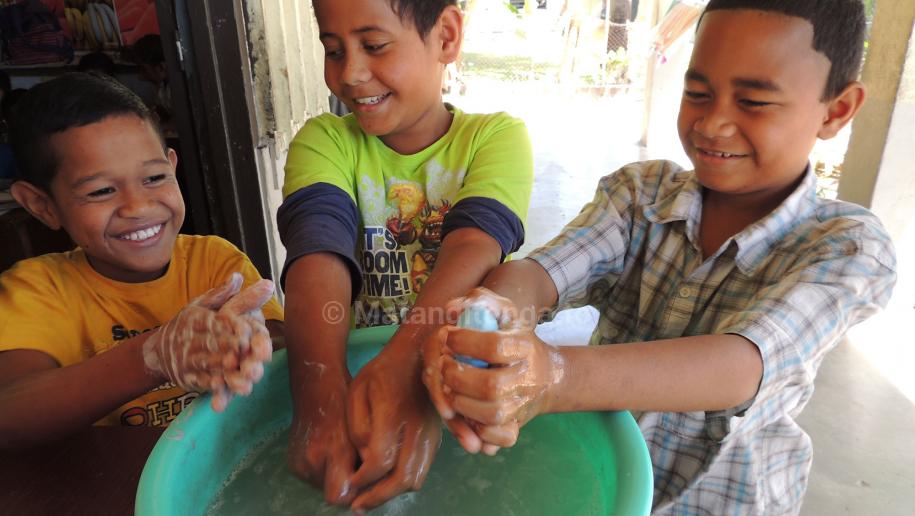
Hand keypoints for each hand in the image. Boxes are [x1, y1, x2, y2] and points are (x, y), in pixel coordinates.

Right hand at [142, 273, 274, 411]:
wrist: (157, 352)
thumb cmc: (188, 325)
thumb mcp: (201, 306)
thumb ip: (222, 293)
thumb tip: (239, 275)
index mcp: (195, 318)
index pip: (214, 321)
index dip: (231, 325)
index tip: (247, 328)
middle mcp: (189, 338)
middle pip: (210, 342)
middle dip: (228, 345)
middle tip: (245, 347)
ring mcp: (186, 359)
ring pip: (205, 362)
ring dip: (219, 365)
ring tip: (234, 365)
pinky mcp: (186, 377)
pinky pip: (198, 381)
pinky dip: (208, 384)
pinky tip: (219, 386)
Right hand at [287, 374, 357, 505]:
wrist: (317, 389)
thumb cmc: (348, 406)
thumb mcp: (365, 431)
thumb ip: (367, 461)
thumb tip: (372, 487)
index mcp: (334, 450)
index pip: (339, 498)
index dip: (354, 494)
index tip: (365, 482)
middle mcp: (312, 461)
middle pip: (332, 495)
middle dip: (346, 485)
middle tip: (357, 465)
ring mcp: (299, 463)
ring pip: (323, 486)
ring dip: (335, 478)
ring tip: (343, 455)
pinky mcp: (292, 463)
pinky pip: (313, 477)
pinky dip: (324, 470)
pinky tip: (330, 451)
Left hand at [346, 346, 441, 511]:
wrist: (418, 355)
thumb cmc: (382, 371)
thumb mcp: (357, 391)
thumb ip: (357, 426)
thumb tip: (364, 458)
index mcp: (394, 415)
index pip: (379, 461)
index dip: (362, 479)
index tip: (349, 484)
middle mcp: (416, 429)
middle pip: (402, 478)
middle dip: (378, 497)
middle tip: (358, 506)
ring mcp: (430, 434)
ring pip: (416, 478)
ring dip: (392, 493)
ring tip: (370, 497)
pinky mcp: (435, 438)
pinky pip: (422, 469)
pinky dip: (404, 481)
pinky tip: (386, 481)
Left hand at [423, 288, 562, 450]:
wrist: (546, 375)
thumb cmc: (514, 338)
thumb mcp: (504, 312)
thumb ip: (480, 300)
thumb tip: (453, 309)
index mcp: (525, 346)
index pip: (495, 346)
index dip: (466, 342)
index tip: (450, 336)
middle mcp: (527, 377)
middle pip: (491, 386)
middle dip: (458, 377)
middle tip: (444, 366)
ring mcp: (523, 404)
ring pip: (493, 414)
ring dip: (463, 404)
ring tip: (450, 390)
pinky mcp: (517, 426)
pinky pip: (502, 437)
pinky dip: (481, 432)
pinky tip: (466, 415)